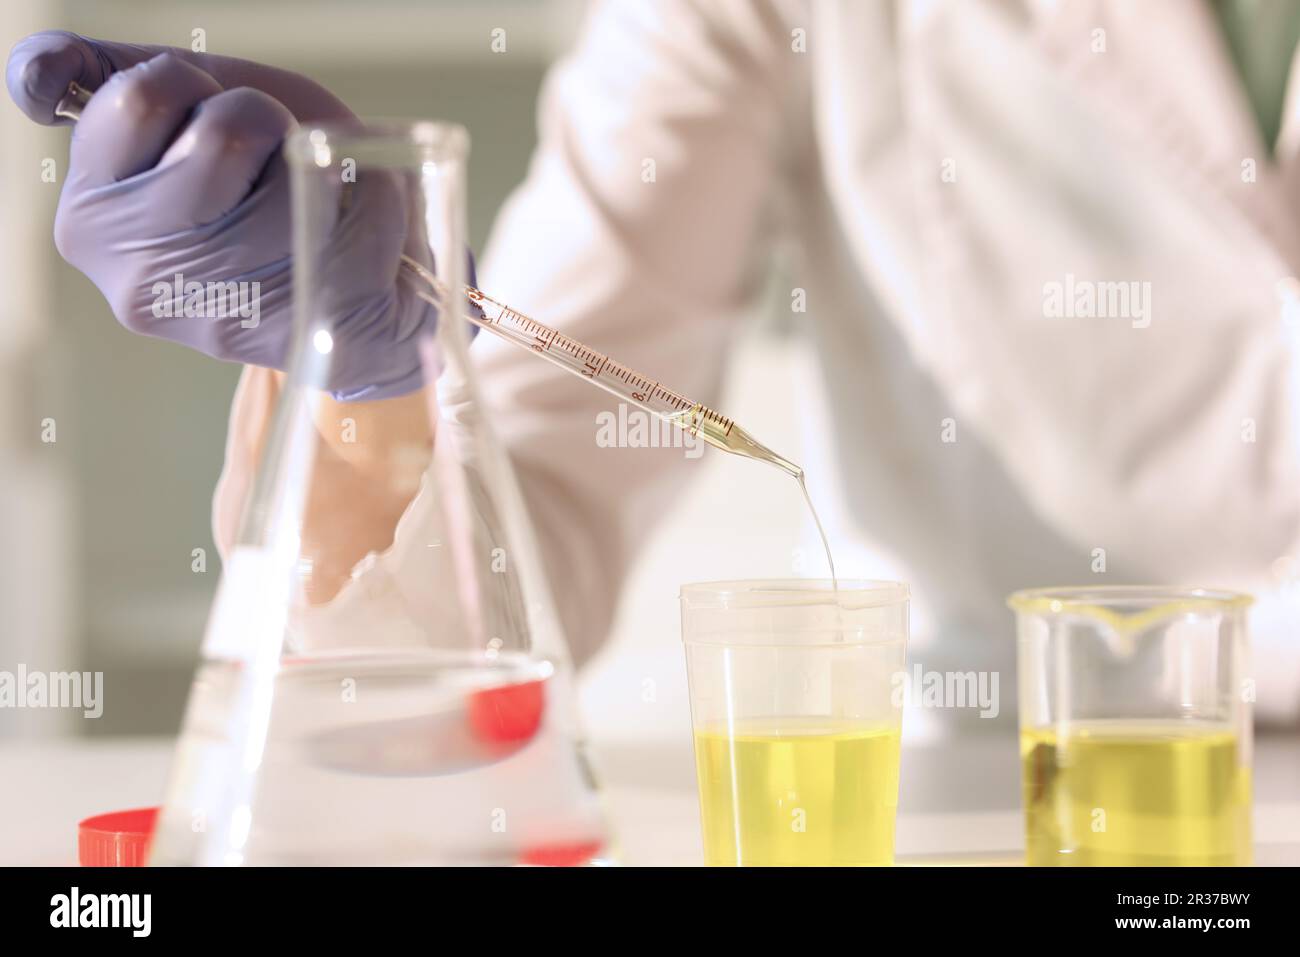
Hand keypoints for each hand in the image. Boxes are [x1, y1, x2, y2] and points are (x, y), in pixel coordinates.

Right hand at [6, 31, 434, 399]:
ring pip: (297, 178)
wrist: (358, 280)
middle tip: (271, 161)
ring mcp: (221, 319)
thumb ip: (110, 81)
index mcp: (93, 218)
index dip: (198, 88)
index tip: (208, 124)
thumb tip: (37, 78)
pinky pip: (361, 223)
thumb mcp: (183, 118)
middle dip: (264, 121)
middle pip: (224, 134)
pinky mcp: (307, 337)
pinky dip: (378, 204)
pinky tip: (356, 231)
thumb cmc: (265, 186)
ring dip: (325, 165)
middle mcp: (139, 281)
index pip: (140, 98)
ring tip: (314, 203)